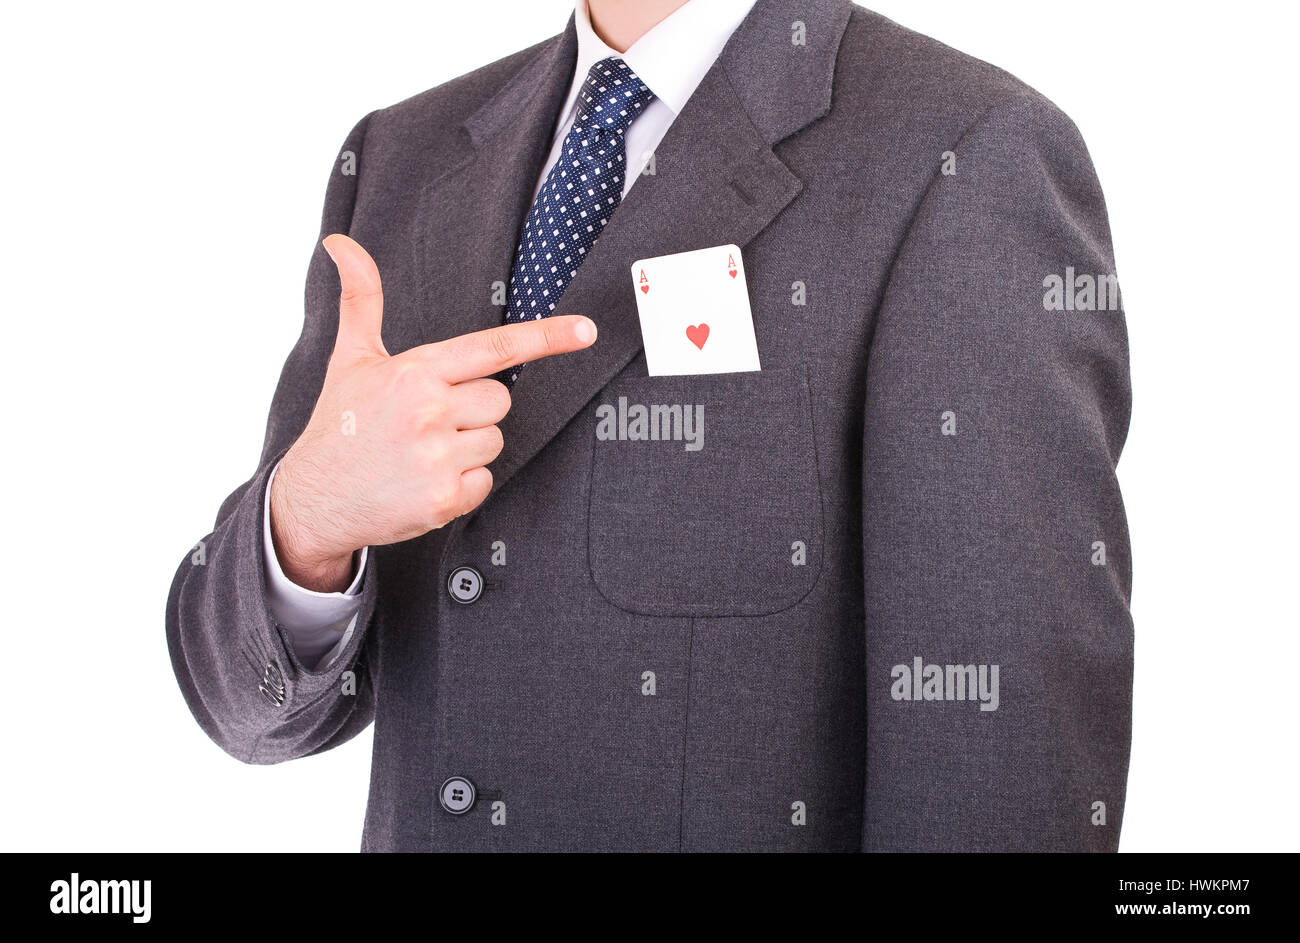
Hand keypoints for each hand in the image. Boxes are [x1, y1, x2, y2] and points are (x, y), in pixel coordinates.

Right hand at [269, 233, 596, 590]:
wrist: (312, 499)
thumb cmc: (340, 425)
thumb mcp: (352, 359)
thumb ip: (361, 299)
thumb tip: (341, 243)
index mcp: (415, 372)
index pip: (494, 348)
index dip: (545, 337)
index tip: (585, 330)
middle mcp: (430, 411)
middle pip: (500, 401)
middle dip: (473, 410)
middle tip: (428, 422)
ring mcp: (438, 457)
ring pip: (495, 441)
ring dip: (468, 449)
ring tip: (422, 453)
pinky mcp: (444, 499)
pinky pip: (486, 481)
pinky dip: (463, 485)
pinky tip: (425, 481)